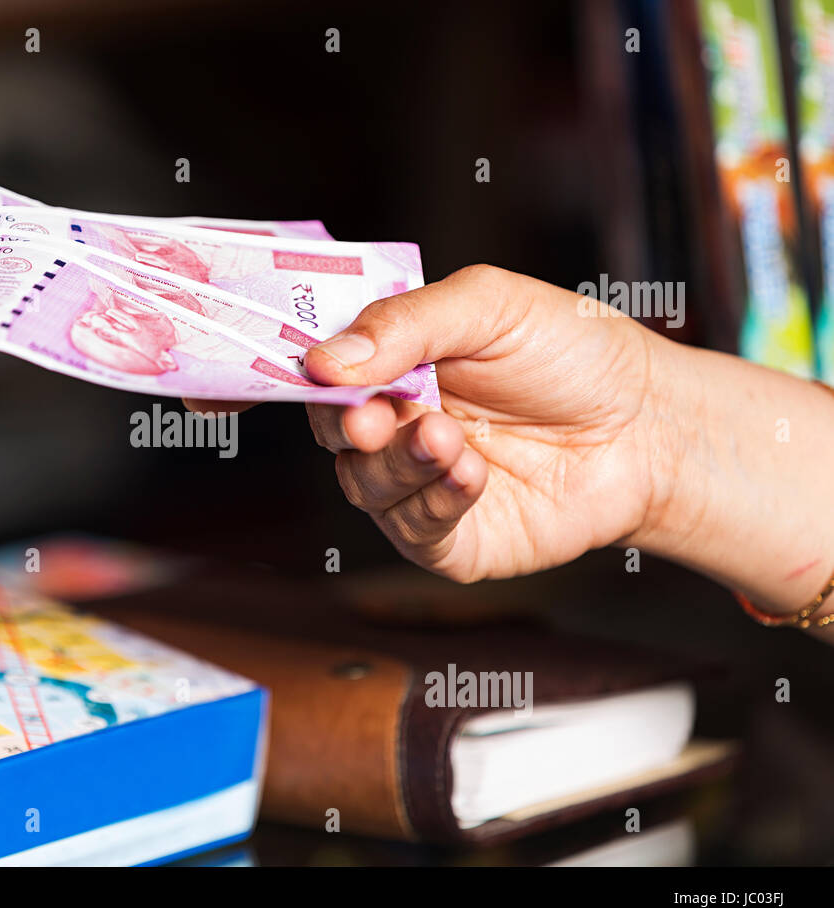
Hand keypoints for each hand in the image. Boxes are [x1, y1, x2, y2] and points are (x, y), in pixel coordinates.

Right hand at [303, 264, 672, 582]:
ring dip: (401, 464)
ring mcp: (420, 486)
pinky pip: (415, 532)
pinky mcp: (454, 541)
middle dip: (351, 427)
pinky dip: (436, 503)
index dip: (315, 377)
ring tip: (449, 439)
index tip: (321, 373)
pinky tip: (473, 475)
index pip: (326, 373)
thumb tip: (325, 361)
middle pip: (334, 434)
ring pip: (366, 486)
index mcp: (393, 365)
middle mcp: (397, 427)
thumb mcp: (489, 307)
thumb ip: (405, 323)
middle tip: (376, 419)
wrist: (650, 423)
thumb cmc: (573, 354)